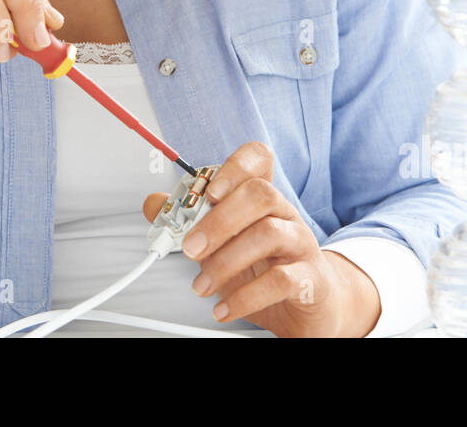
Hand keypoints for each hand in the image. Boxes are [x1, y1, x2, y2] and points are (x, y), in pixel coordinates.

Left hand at [142, 141, 381, 336]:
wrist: (310, 307)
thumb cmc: (266, 269)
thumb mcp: (223, 244)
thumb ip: (190, 222)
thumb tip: (154, 203)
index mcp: (264, 199)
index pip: (258, 159)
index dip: (233, 166)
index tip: (207, 191)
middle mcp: (286, 215)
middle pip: (260, 194)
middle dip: (218, 220)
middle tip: (190, 248)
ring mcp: (302, 245)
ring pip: (269, 233)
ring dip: (225, 261)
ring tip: (201, 286)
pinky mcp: (311, 280)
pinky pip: (281, 280)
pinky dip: (245, 297)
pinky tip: (224, 308)